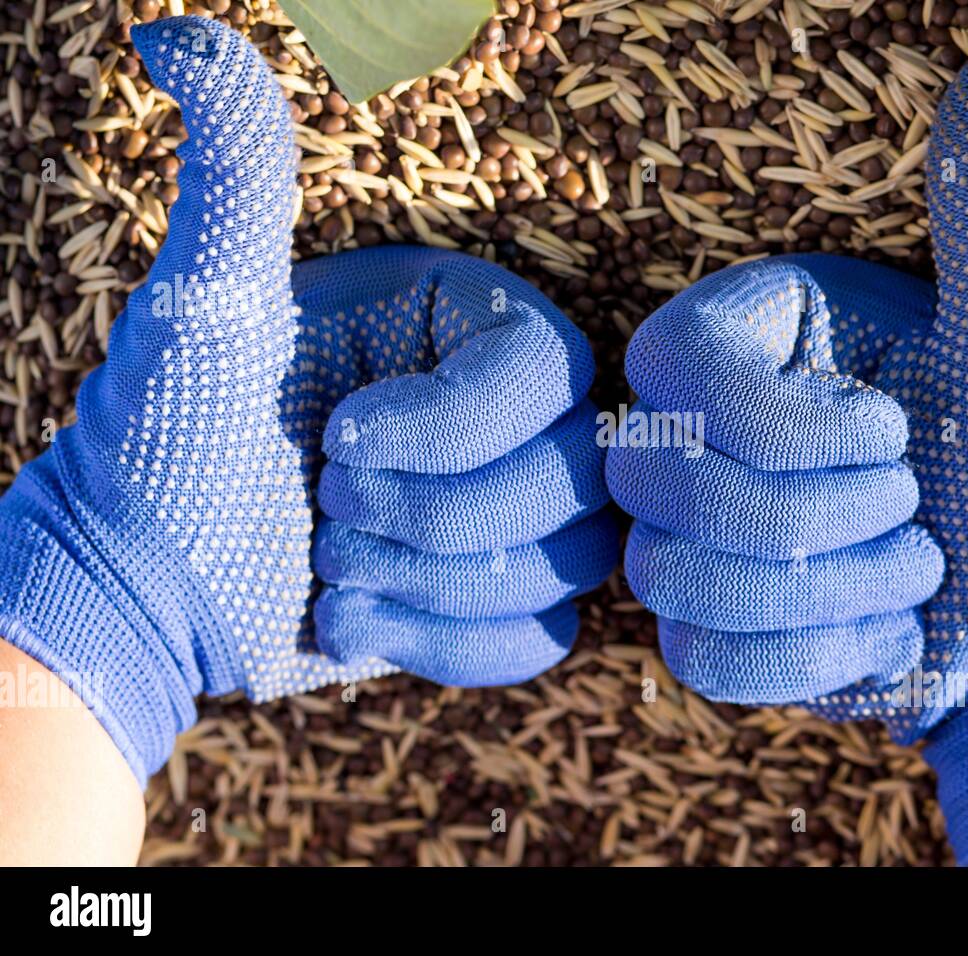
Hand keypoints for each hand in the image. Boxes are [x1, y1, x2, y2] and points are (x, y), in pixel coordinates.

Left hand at [0, 17, 615, 784]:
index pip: (544, 381)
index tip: (333, 439)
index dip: (447, 430)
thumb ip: (234, 174)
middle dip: (429, 515)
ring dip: (432, 581)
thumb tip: (179, 34)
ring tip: (336, 560)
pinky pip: (541, 634)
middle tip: (327, 503)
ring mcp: (516, 509)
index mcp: (466, 329)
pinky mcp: (503, 595)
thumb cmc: (168, 438)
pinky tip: (359, 614)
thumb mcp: (206, 303)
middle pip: (572, 480)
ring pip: (568, 562)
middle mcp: (510, 416)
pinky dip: (446, 640)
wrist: (148, 584)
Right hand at [606, 254, 944, 703]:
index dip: (778, 421)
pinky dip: (816, 657)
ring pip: (678, 582)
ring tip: (913, 567)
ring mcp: (694, 538)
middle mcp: (700, 433)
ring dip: (833, 590)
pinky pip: (704, 661)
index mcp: (750, 342)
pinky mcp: (709, 632)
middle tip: (916, 504)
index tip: (891, 429)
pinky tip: (880, 628)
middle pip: (665, 486)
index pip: (672, 365)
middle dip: (822, 517)